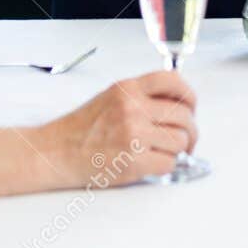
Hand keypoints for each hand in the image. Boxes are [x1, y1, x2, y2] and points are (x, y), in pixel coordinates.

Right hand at [34, 70, 197, 187]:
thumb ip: (141, 96)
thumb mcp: (110, 98)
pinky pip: (169, 163)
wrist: (56, 152)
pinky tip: (153, 162)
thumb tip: (176, 106)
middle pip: (183, 115)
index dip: (189, 95)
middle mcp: (132, 108)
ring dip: (178, 149)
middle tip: (185, 138)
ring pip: (180, 140)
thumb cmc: (81, 128)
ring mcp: (134, 135)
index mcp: (127, 89)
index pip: (173, 81)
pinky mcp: (134, 161)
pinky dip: (166, 165)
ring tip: (164, 151)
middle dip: (189, 130)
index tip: (191, 106)